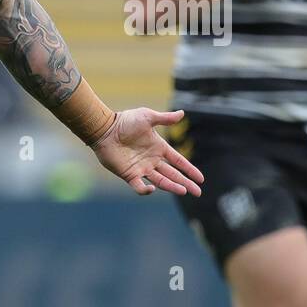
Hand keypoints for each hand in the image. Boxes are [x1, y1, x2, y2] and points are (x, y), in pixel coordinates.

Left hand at [90, 108, 204, 196]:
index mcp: (159, 148)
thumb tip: (182, 113)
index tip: (201, 179)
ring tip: (184, 191)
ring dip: (172, 186)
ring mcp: (141, 168)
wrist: (105, 129)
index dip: (189, 170)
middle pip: (173, 174)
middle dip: (186, 183)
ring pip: (161, 181)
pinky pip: (139, 186)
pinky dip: (145, 190)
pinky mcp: (129, 174)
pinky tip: (153, 189)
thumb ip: (165, 118)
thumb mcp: (147, 116)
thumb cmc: (125, 121)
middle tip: (198, 193)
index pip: (178, 161)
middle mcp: (152, 160)